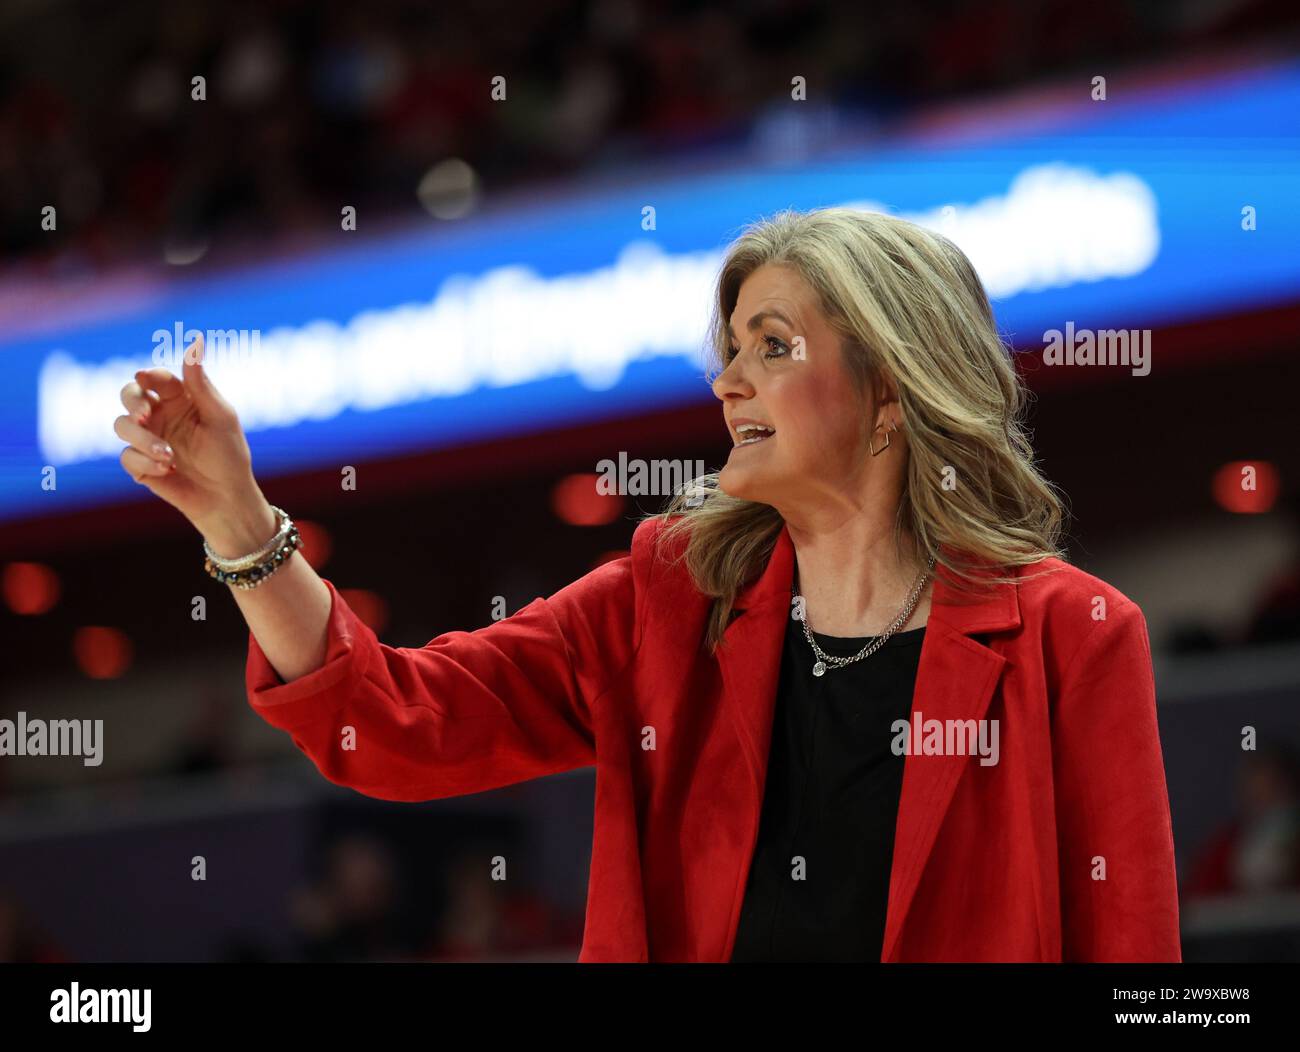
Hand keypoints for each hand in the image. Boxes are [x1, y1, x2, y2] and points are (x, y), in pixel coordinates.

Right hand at [115, 333, 263, 534]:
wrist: (226, 498)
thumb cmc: (229, 455)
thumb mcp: (220, 417)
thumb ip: (201, 384)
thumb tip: (196, 342)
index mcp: (180, 398)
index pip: (156, 377)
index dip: (148, 375)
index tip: (147, 377)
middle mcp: (160, 415)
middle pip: (128, 394)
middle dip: (131, 401)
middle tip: (144, 415)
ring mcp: (147, 438)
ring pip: (122, 425)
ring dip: (142, 439)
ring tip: (168, 455)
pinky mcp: (139, 464)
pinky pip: (126, 456)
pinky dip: (145, 462)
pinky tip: (167, 470)